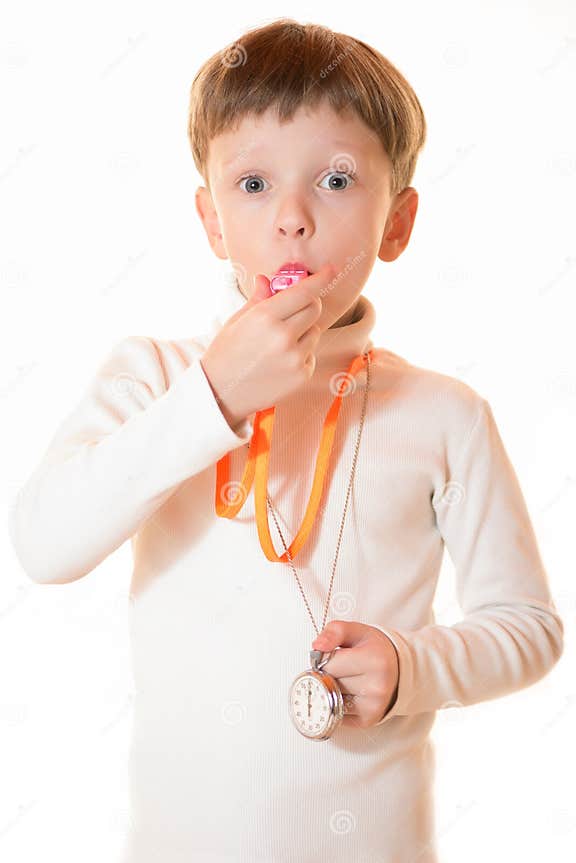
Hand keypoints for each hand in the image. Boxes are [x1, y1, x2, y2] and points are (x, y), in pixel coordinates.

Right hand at [200, 263, 335, 429]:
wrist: (221, 393)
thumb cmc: (226, 353)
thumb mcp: (237, 321)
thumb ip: (258, 299)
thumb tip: (267, 280)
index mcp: (265, 317)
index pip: (303, 292)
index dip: (320, 279)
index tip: (331, 269)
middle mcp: (284, 337)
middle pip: (314, 308)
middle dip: (307, 305)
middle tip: (292, 311)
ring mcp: (295, 358)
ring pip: (315, 331)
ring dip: (303, 331)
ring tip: (278, 344)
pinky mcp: (302, 375)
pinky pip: (311, 354)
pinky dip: (301, 354)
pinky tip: (280, 362)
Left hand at [311, 620, 398, 728]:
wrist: (397, 668)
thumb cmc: (373, 648)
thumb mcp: (355, 631)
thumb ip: (334, 632)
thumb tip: (318, 646)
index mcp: (373, 661)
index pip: (329, 665)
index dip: (323, 659)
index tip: (331, 655)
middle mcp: (376, 687)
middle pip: (328, 684)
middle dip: (326, 675)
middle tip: (339, 668)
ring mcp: (372, 707)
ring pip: (330, 700)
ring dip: (330, 690)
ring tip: (345, 679)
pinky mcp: (367, 720)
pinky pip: (336, 713)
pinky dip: (336, 703)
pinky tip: (348, 693)